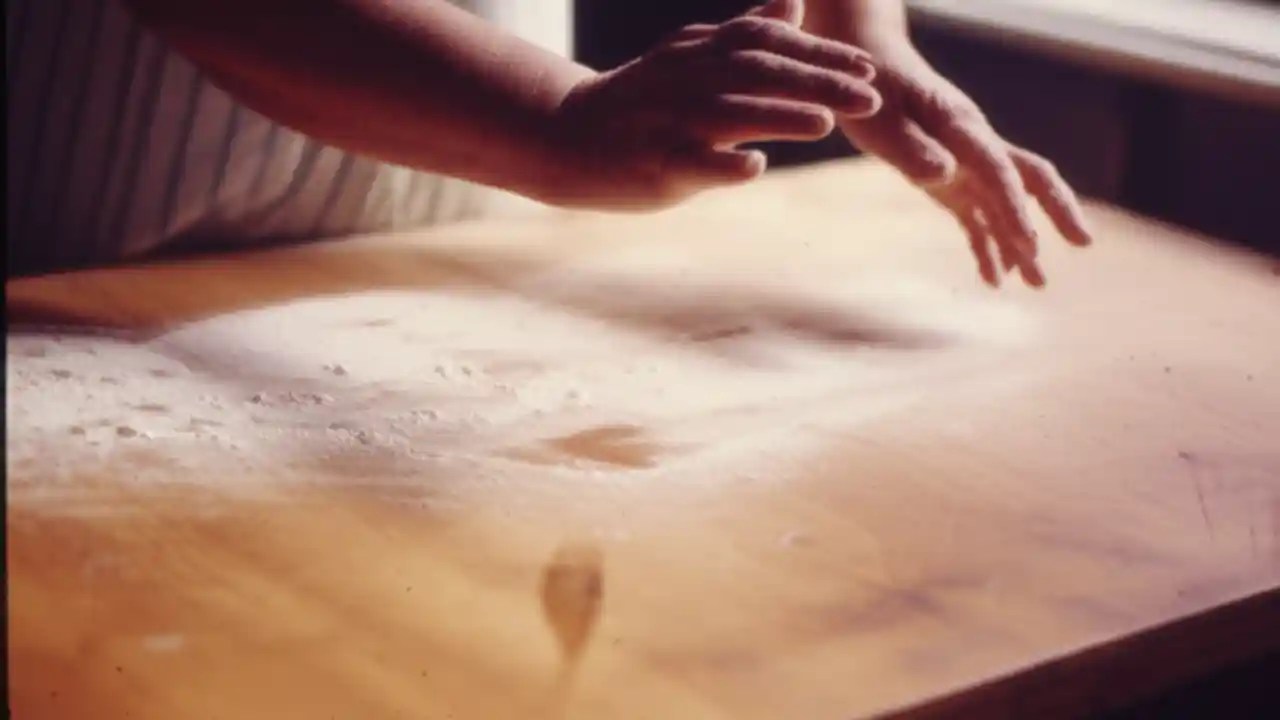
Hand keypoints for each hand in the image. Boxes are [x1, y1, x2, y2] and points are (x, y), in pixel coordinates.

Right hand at [553, 0, 880, 209]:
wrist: (565, 134)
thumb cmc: (641, 101)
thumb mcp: (690, 58)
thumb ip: (743, 36)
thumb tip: (793, 5)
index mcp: (700, 53)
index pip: (766, 42)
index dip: (819, 51)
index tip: (868, 67)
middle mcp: (687, 81)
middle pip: (758, 73)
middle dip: (817, 82)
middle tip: (869, 97)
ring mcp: (668, 122)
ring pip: (727, 114)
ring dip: (778, 116)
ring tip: (824, 122)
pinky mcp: (653, 164)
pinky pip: (689, 162)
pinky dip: (722, 163)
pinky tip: (755, 166)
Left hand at [840, 41, 1092, 287]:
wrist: (866, 76)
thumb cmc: (871, 94)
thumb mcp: (881, 122)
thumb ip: (912, 149)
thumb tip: (946, 175)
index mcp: (962, 128)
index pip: (1000, 170)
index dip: (1016, 208)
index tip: (1030, 244)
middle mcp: (975, 147)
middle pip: (1029, 178)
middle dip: (1058, 210)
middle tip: (1084, 244)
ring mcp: (966, 166)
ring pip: (1005, 207)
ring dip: (1021, 244)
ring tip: (1037, 285)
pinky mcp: (950, 182)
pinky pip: (975, 218)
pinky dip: (984, 247)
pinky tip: (993, 281)